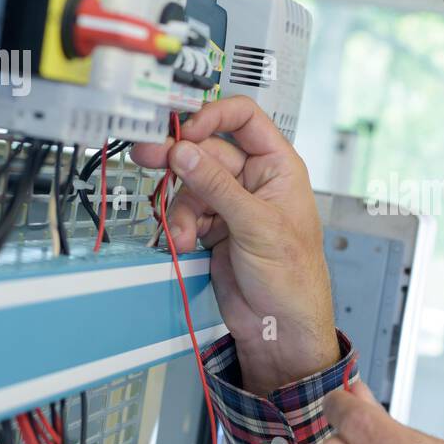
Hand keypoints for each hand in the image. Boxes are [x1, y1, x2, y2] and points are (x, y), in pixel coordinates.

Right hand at [131, 97, 340, 394]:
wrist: (280, 326)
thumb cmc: (294, 277)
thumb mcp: (256, 225)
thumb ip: (217, 186)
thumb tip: (185, 152)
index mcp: (278, 167)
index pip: (244, 119)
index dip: (213, 117)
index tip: (186, 132)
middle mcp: (254, 180)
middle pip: (207, 152)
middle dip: (180, 160)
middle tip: (149, 156)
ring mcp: (232, 204)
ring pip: (190, 185)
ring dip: (180, 207)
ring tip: (182, 232)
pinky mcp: (214, 227)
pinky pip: (185, 212)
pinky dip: (179, 226)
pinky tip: (184, 242)